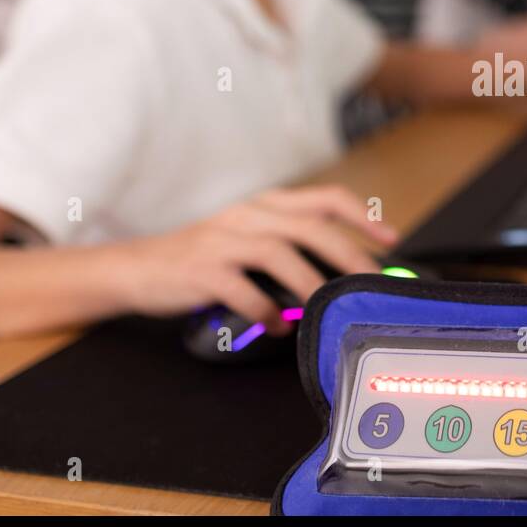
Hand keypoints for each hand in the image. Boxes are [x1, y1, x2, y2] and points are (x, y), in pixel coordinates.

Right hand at [109, 186, 398, 334]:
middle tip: (370, 281)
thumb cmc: (203, 259)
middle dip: (348, 253)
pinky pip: (241, 289)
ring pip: (278, 253)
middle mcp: (247, 216)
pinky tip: (278, 327)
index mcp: (265, 206)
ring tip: (326, 308)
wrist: (137, 268)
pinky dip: (265, 310)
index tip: (389, 238)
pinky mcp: (201, 270)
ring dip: (309, 283)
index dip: (361, 215)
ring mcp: (222, 241)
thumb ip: (291, 247)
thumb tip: (344, 274)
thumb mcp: (248, 239)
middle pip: (309, 226)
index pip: (324, 198)